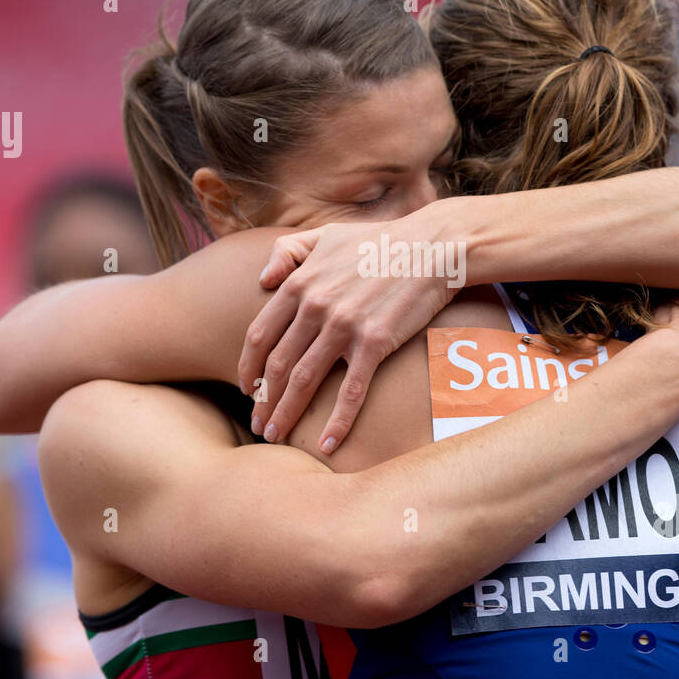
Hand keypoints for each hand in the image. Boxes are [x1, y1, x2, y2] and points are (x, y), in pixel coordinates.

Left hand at [238, 213, 463, 451]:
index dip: (248, 367)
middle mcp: (315, 306)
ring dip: (286, 414)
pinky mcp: (374, 342)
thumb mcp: (326, 234)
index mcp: (299, 283)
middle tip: (258, 424)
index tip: (246, 389)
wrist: (432, 246)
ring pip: (304, 381)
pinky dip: (337, 421)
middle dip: (263, 401)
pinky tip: (327, 443)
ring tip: (276, 437)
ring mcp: (343, 326)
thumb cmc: (380, 241)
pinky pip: (350, 391)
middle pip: (276, 365)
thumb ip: (288, 251)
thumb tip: (262, 278)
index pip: (259, 335)